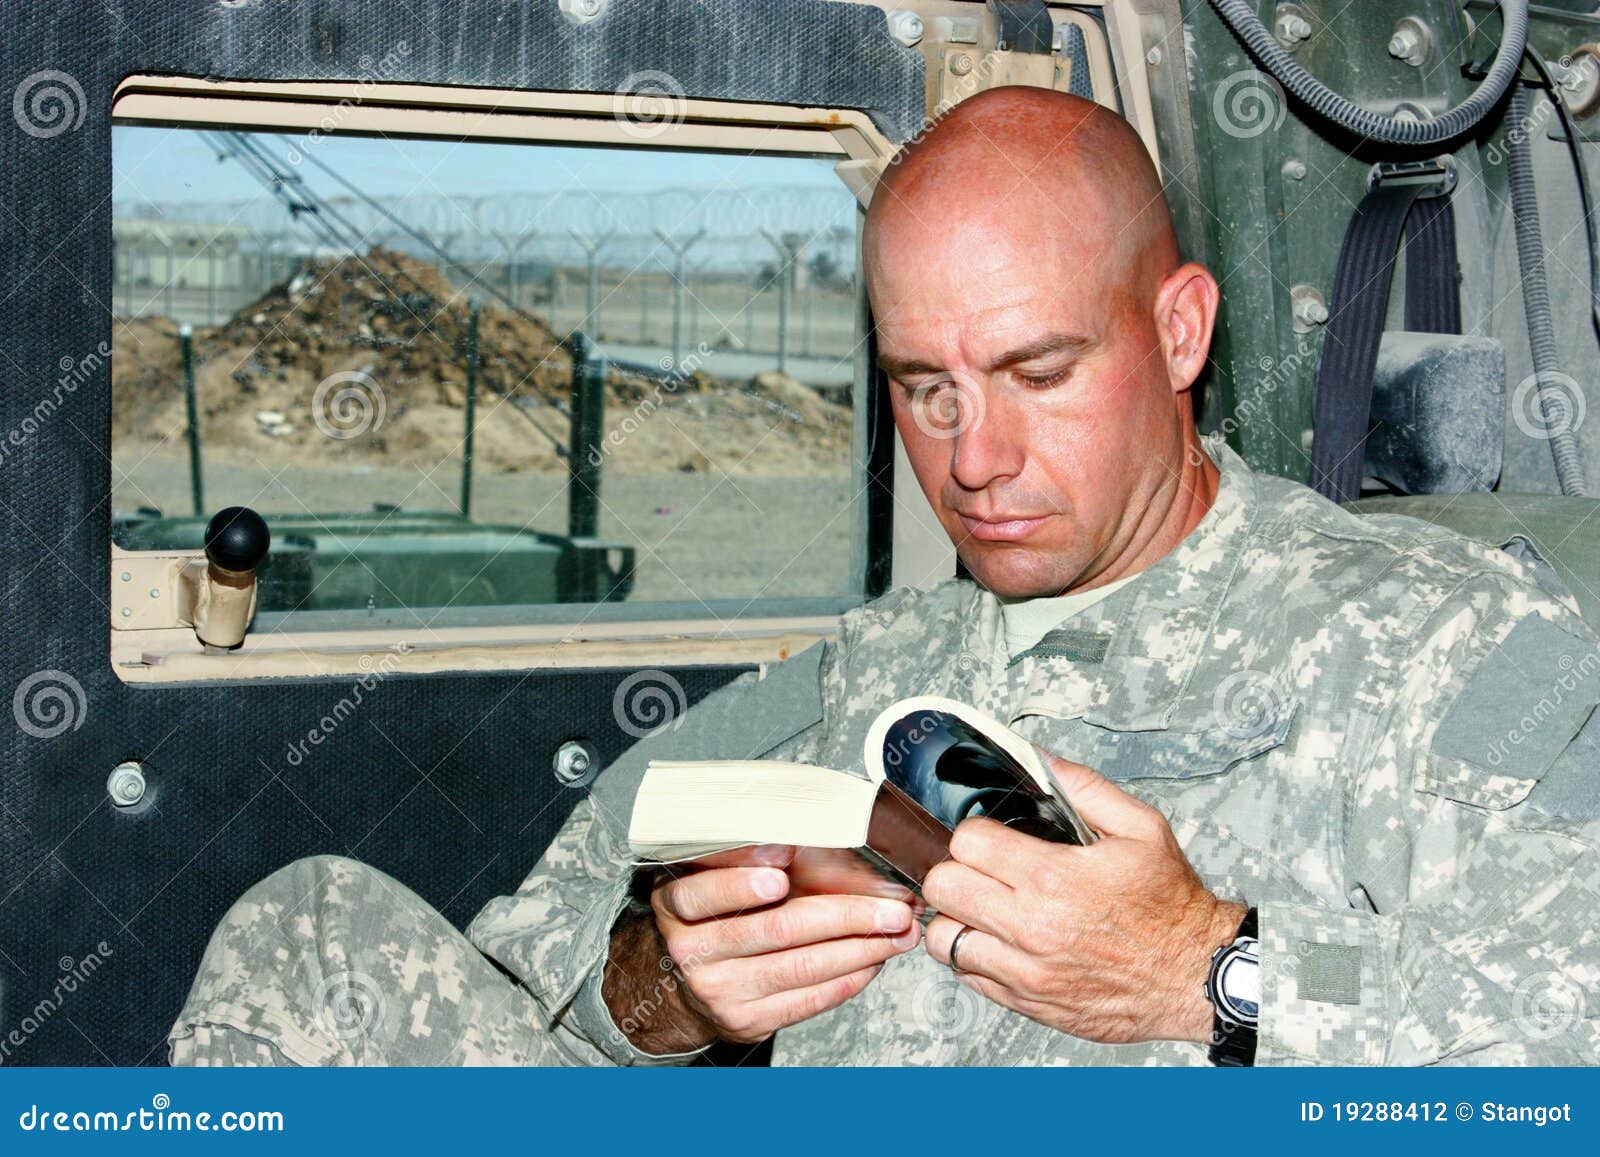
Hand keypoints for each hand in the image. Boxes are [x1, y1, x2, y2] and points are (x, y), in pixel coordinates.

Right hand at [636, 844, 920, 1046]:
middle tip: (889, 908)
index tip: (784, 859)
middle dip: (845, 916)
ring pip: (801, 967)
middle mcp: (694, 950)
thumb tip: (808, 837)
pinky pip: (806, 1000)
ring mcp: (720, 990)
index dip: (743, 880)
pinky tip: (871, 961)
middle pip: (776, 929)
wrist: (676, 989)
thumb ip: (738, 861)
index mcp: (676, 906)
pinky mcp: (746, 1020)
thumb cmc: (703, 922)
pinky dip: (847, 978)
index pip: (704, 892)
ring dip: (859, 949)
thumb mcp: (700, 882)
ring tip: (895, 933)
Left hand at [920, 751, 1245, 1044]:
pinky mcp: (1028, 1003)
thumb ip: (1083, 788)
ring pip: (942, 938)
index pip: (967, 843)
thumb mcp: (1141, 828)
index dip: (974, 833)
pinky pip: (966, 976)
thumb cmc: (1171, 907)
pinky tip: (998, 941)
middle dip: (956, 870)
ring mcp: (1027, 971)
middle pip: (942, 887)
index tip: (991, 838)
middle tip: (980, 871)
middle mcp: (1033, 927)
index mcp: (1055, 878)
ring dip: (957, 917)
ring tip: (982, 908)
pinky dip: (972, 956)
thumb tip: (1038, 759)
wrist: (1197, 976)